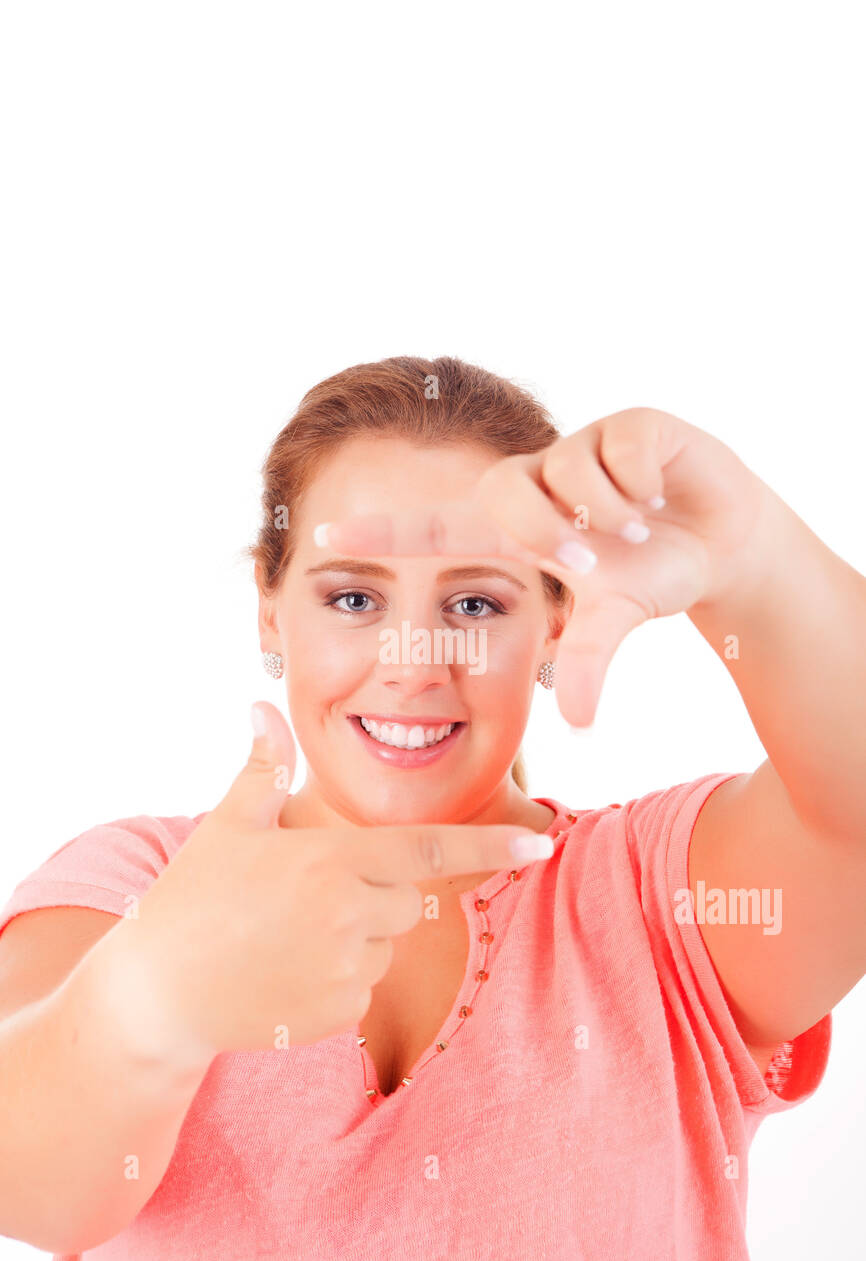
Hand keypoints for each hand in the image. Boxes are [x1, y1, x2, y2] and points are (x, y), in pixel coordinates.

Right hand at [107, 703, 552, 1060]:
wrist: (156, 997)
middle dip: (376, 893)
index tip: (544, 844)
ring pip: (385, 944)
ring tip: (283, 937)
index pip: (432, 846)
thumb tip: (262, 706)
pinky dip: (335, 979)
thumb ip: (263, 767)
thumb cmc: (192, 899)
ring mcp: (348, 971)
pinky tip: (282, 972)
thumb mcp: (229, 824)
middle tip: (304, 896)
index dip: (494, 844)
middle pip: (408, 899)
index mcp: (334, 860)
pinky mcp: (339, 1015)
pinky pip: (362, 987)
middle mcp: (351, 917)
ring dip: (353, 937)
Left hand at [315, 407, 770, 725]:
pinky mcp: (631, 422)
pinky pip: (621, 445)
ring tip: (641, 526)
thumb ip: (587, 659)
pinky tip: (662, 492)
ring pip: (570, 468)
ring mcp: (579, 449)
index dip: (380, 532)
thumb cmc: (651, 574)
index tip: (319, 535)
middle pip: (502, 493)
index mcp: (515, 529)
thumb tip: (577, 724)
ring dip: (609, 510)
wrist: (724, 539)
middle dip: (546, 532)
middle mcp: (537, 483)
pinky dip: (646, 479)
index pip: (433, 529)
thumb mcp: (613, 618)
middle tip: (590, 560)